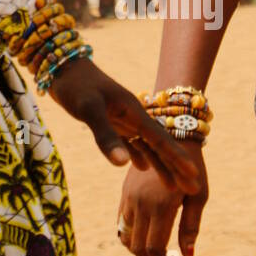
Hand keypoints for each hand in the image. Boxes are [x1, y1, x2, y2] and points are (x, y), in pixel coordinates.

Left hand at [47, 59, 202, 195]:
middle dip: (175, 167)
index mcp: (132, 112)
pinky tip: (141, 168)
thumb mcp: (88, 109)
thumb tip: (124, 165)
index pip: (160, 139)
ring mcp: (121, 118)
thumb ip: (105, 135)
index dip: (177, 158)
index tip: (194, 175)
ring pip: (146, 146)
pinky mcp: (109, 119)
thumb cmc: (74, 85)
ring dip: (160, 166)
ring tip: (173, 188)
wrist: (61, 66)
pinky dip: (138, 156)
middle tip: (193, 190)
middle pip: (159, 145)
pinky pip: (130, 142)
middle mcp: (131, 116)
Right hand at [117, 147, 207, 255]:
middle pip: (138, 247)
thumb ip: (190, 227)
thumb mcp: (199, 197)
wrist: (171, 138)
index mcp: (161, 207)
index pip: (154, 248)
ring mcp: (129, 198)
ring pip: (126, 237)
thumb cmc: (192, 171)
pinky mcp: (124, 192)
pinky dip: (129, 237)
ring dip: (138, 253)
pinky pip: (121, 222)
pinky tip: (141, 242)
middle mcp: (141, 204)